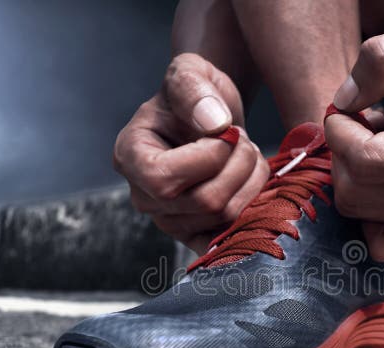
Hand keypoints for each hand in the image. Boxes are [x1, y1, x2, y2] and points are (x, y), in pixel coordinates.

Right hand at [114, 53, 268, 253]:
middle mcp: (145, 198)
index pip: (165, 179)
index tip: (224, 131)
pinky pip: (233, 237)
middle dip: (240, 165)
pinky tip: (254, 183)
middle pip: (206, 202)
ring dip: (252, 180)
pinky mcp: (199, 236)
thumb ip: (194, 90)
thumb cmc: (195, 95)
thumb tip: (215, 124)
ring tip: (246, 155)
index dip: (209, 156)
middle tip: (243, 140)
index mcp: (129, 157)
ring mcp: (171, 222)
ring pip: (227, 217)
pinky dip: (254, 209)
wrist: (211, 118)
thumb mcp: (189, 73)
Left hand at [325, 12, 383, 260]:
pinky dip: (366, 208)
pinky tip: (380, 175)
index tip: (346, 108)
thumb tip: (344, 102)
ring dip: (352, 174)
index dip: (339, 132)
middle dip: (342, 152)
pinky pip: (378, 241)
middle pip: (357, 192)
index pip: (367, 162)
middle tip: (362, 121)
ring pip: (360, 212)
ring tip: (376, 142)